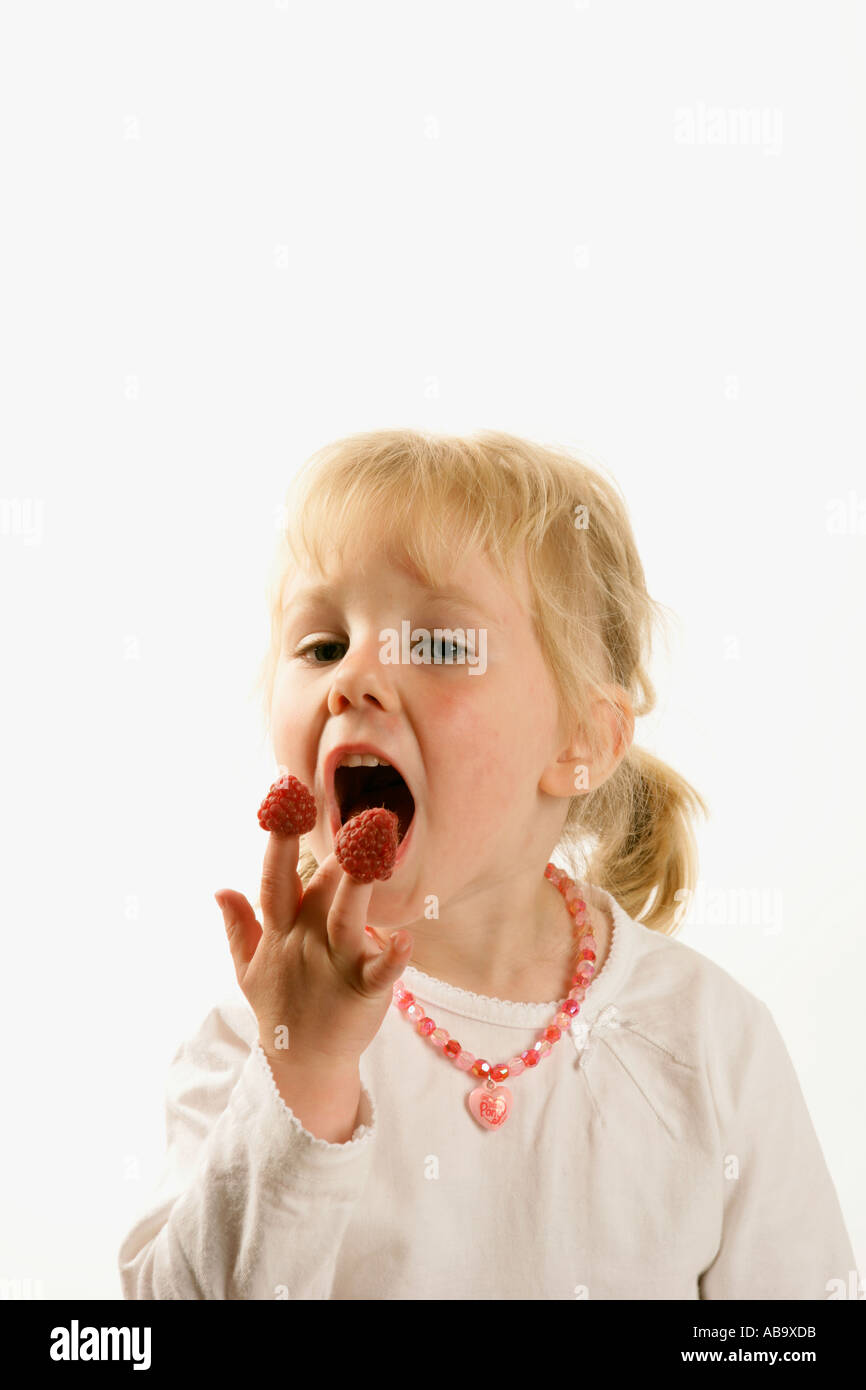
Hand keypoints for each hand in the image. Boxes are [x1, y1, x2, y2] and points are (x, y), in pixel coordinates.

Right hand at [216, 828, 412, 1070]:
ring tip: (376, 851)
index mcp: (280, 931)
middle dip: (338, 854)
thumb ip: (238, 927)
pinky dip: (392, 957)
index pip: (275, 877)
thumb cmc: (281, 1006)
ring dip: (360, 886)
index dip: (278, 836)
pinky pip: (380, 972)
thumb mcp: (248, 968)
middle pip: (320, 891)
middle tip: (361, 815)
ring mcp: (334, 966)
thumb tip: (220, 889)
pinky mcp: (363, 992)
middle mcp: (306, 942)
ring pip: (347, 920)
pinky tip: (406, 938)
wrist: (303, 1064)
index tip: (285, 794)